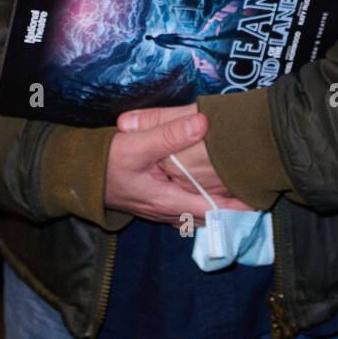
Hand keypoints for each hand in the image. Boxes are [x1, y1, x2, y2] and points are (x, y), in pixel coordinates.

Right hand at [106, 106, 252, 225]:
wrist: (78, 174)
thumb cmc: (107, 160)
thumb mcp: (138, 145)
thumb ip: (170, 135)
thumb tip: (204, 123)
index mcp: (167, 200)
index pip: (211, 209)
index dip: (236, 206)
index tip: (259, 199)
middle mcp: (165, 210)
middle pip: (206, 216)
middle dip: (231, 210)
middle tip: (256, 197)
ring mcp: (157, 209)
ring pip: (195, 215)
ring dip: (216, 209)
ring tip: (238, 199)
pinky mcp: (151, 203)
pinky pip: (183, 210)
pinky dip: (199, 206)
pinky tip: (206, 196)